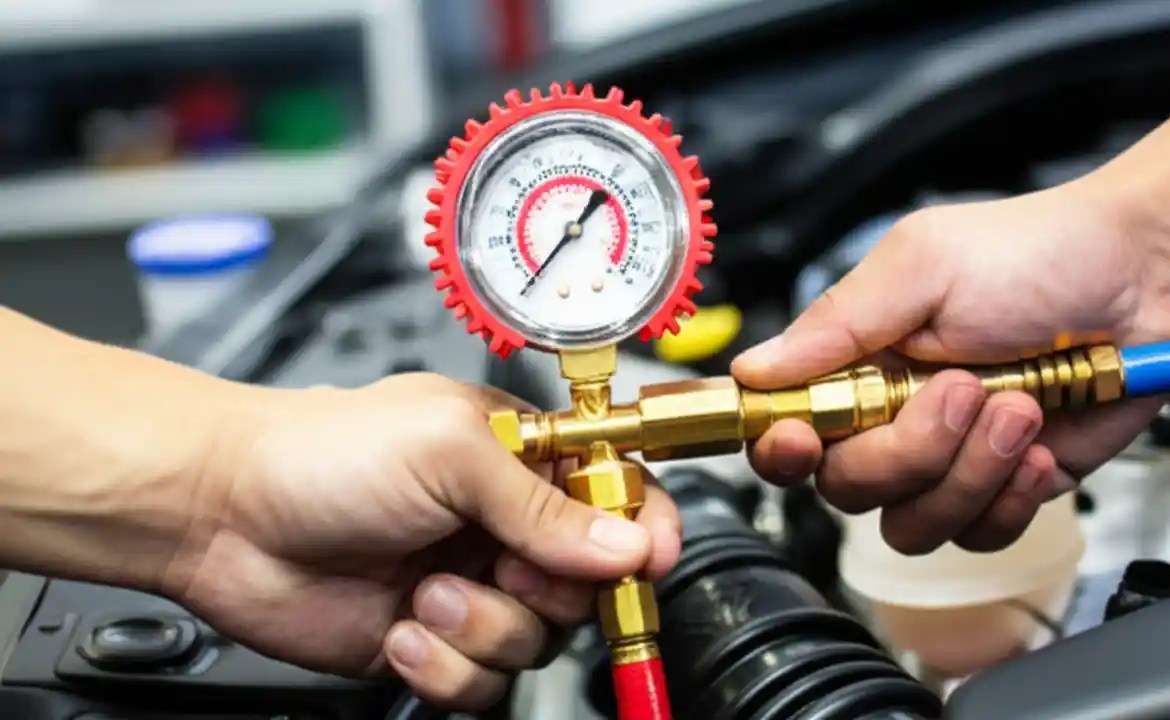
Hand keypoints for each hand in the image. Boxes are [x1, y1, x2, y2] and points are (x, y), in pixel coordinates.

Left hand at [161, 374, 680, 710]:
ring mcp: (472, 587)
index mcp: (522, 459)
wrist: (225, 514)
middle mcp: (504, 526)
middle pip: (590, 585)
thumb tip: (624, 542)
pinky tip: (403, 630)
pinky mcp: (435, 642)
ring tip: (427, 595)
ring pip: (538, 642)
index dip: (644, 530)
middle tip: (503, 570)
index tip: (646, 560)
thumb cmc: (324, 451)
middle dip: (547, 590)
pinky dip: (446, 666)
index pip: (618, 496)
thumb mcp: (448, 450)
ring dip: (483, 628)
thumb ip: (541, 502)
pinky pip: (484, 682)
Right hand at [732, 180, 1169, 554]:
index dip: (781, 446)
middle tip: (961, 390)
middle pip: (846, 486)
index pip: (785, 425)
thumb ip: (835, 324)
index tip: (801, 436)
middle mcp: (892, 417)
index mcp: (858, 361)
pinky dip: (1010, 497)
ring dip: (968, 472)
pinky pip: (978, 535)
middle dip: (906, 450)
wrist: (1147, 280)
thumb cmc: (1037, 254)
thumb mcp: (922, 265)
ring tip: (1019, 407)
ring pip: (910, 524)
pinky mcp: (1005, 488)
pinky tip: (1039, 444)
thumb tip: (753, 368)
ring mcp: (949, 459)